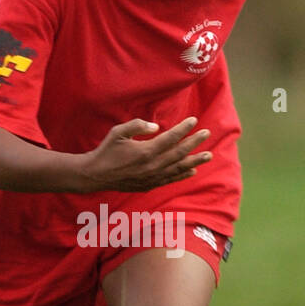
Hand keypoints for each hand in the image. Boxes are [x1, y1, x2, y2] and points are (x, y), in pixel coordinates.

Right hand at [79, 117, 211, 192]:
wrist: (96, 175)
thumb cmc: (106, 151)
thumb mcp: (118, 132)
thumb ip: (137, 125)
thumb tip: (156, 126)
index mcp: (146, 151)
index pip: (171, 138)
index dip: (184, 129)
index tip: (194, 120)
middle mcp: (152, 166)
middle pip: (179, 153)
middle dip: (194, 142)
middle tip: (207, 133)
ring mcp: (152, 177)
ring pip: (179, 168)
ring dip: (195, 161)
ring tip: (208, 155)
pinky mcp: (150, 185)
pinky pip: (171, 180)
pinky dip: (183, 175)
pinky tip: (193, 170)